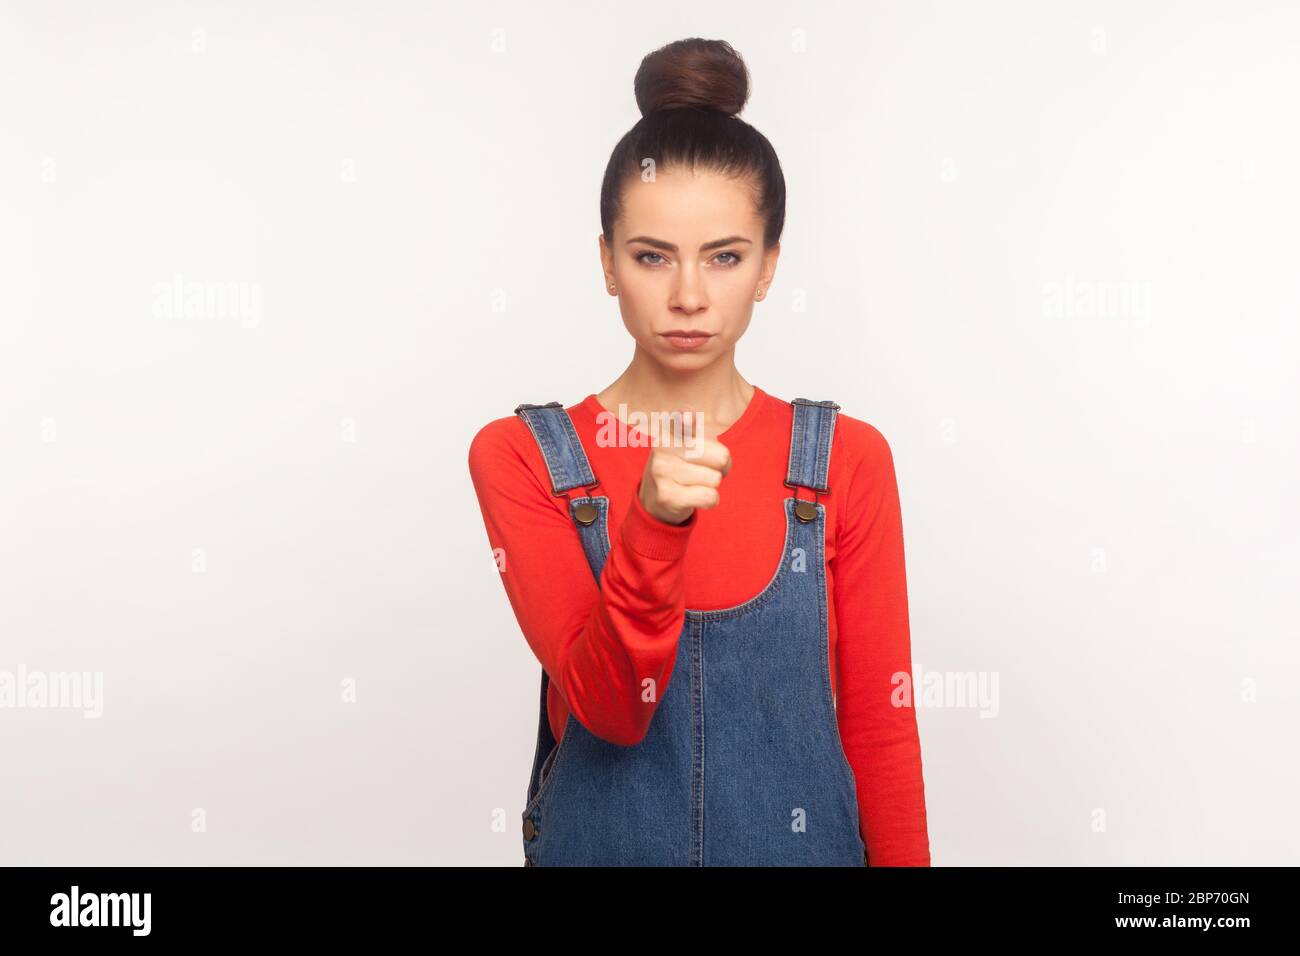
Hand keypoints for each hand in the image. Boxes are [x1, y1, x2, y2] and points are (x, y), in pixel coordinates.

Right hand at [637, 408, 731, 524]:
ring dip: (712, 485)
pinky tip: (694, 496)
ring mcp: (662, 471)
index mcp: (671, 428)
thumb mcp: (693, 440)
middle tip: (703, 468)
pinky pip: (709, 497)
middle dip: (721, 467)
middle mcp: (662, 447)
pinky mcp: (667, 496)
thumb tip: (695, 426)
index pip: (681, 419)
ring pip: (715, 479)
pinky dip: (709, 500)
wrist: (656, 496)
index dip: (688, 419)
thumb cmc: (684, 463)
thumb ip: (700, 427)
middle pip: (721, 457)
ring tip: (696, 482)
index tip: (687, 419)